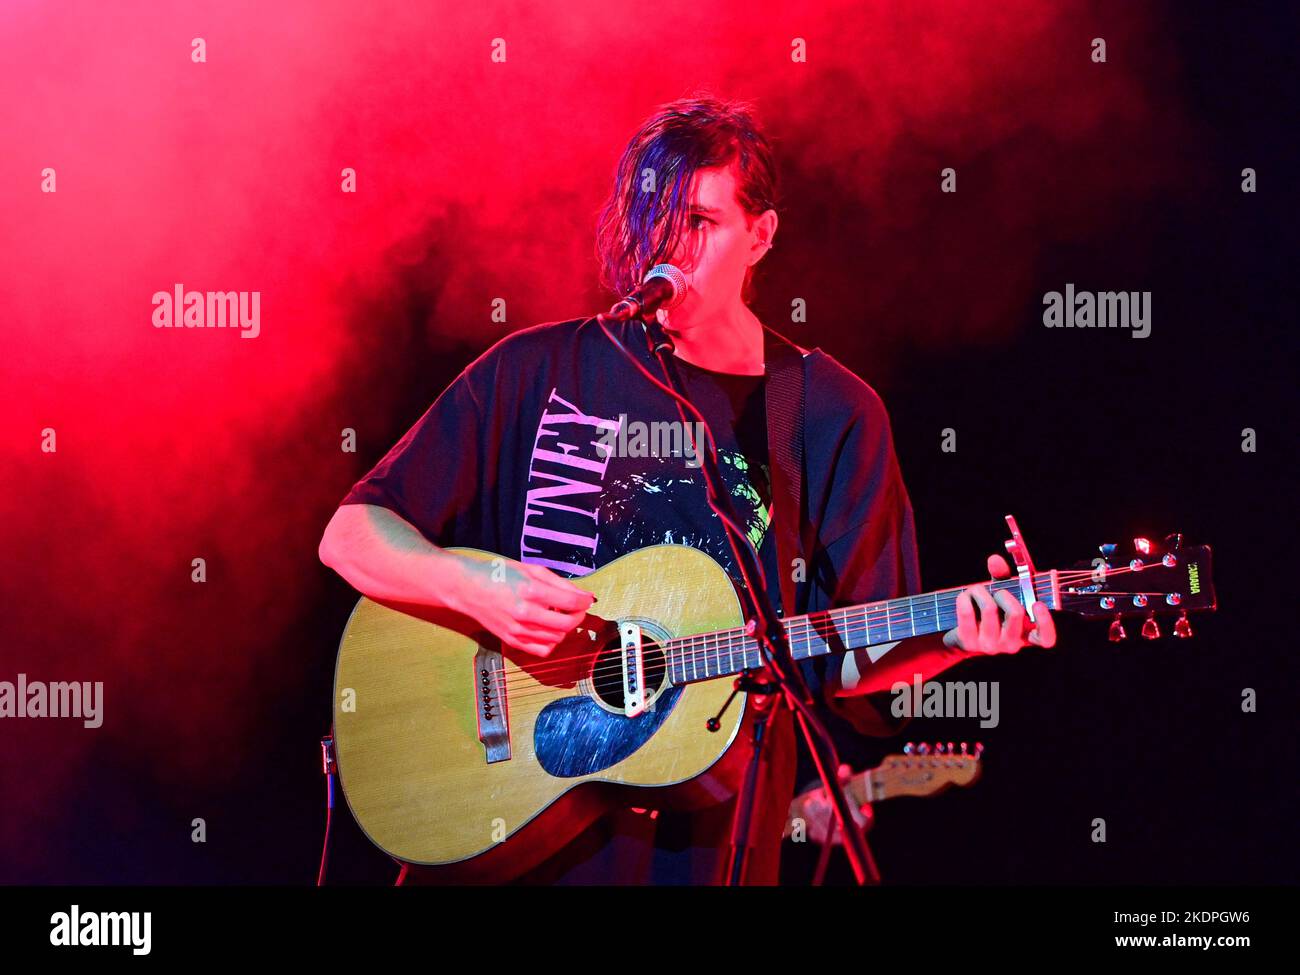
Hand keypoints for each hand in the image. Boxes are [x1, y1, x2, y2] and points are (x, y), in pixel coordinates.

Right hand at [454, 556, 595, 657]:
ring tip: (559, 615)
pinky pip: (542, 650)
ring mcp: (518, 630)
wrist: (467, 589)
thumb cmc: (498, 575)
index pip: (570, 602)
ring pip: (557, 638)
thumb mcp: (531, 569)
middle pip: (567, 624)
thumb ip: (559, 583)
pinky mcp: (512, 641)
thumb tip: (583, 595)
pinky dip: (551, 642)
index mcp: (531, 590)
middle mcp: (525, 613)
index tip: (587, 599)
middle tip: (577, 608)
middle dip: (578, 616)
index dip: (584, 601)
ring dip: (565, 628)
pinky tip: (547, 628)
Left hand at [941, 554, 1055, 654]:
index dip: (1045, 623)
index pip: (1046, 639)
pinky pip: (967, 612)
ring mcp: (990, 646)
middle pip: (1015, 613)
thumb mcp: (1000, 594)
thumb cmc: (987, 612)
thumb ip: (1002, 576)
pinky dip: (964, 598)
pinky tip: (964, 597)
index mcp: (1026, 634)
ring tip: (975, 591)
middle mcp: (1011, 644)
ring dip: (979, 591)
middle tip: (995, 592)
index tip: (1038, 604)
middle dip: (1003, 593)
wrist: (960, 635)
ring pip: (989, 608)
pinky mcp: (969, 643)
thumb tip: (995, 560)